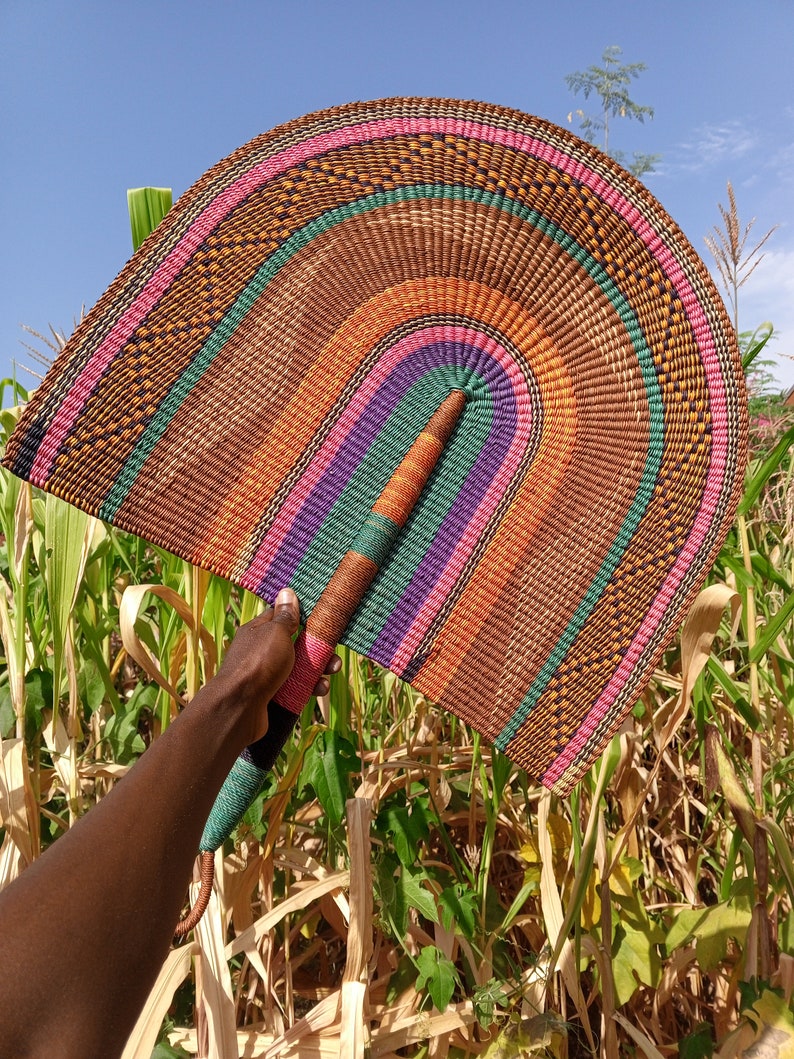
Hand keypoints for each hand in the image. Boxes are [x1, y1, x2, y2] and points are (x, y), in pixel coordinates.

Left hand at [213, 588, 340, 745]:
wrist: (239, 708)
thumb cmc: (258, 663)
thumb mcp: (275, 633)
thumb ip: (285, 616)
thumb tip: (287, 592)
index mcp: (258, 631)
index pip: (282, 617)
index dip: (303, 616)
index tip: (323, 618)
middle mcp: (261, 651)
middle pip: (296, 645)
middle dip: (318, 649)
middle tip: (334, 656)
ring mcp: (266, 674)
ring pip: (298, 668)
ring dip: (318, 670)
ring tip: (331, 673)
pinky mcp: (272, 695)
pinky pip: (295, 688)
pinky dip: (309, 688)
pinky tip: (318, 690)